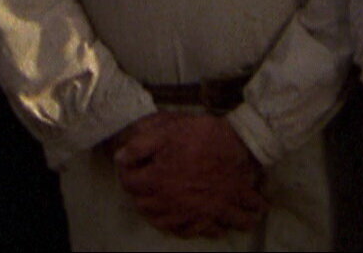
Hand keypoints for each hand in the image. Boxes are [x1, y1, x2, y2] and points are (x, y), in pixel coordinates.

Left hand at [111, 112, 266, 237]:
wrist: (241, 143)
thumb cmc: (202, 135)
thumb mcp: (166, 131)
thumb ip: (139, 146)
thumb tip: (120, 158)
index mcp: (158, 181)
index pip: (130, 185)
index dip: (125, 174)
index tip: (127, 167)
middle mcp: (173, 202)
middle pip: (147, 210)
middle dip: (142, 199)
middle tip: (145, 188)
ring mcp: (195, 212)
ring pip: (174, 226)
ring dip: (167, 220)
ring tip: (169, 209)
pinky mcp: (216, 213)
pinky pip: (205, 231)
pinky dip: (203, 231)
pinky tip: (201, 223)